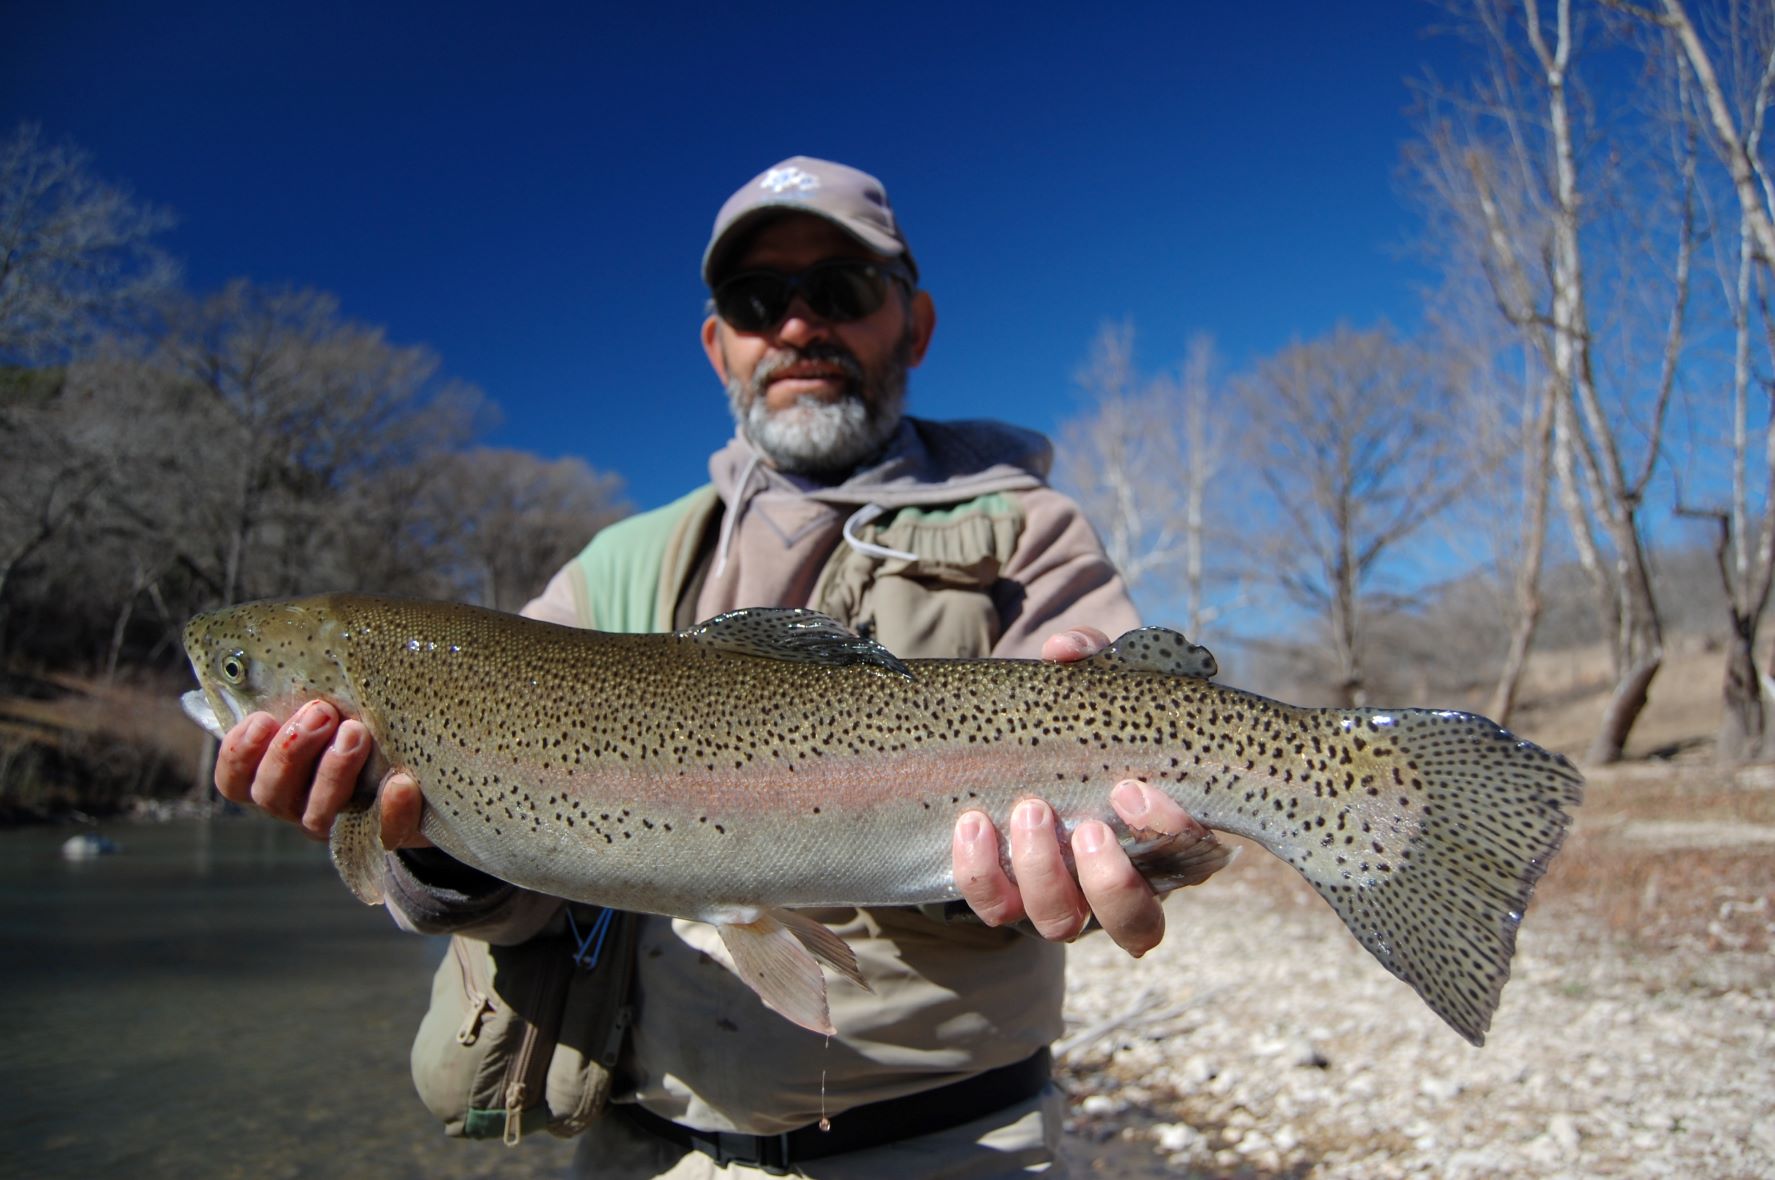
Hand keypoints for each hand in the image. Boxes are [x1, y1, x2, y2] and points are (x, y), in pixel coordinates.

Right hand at [213, 701, 428, 848]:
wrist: (425, 773)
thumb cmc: (362, 722)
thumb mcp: (333, 707)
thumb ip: (310, 695)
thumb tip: (296, 643)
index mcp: (276, 777)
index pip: (235, 781)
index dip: (239, 755)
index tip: (262, 718)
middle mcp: (298, 807)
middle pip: (271, 795)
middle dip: (291, 751)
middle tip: (321, 712)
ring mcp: (338, 825)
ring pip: (316, 816)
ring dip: (332, 772)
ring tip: (355, 732)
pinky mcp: (385, 835)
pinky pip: (383, 833)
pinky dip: (391, 810)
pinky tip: (401, 783)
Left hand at [949, 627, 1215, 956]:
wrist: (1011, 747)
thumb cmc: (1079, 718)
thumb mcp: (1099, 681)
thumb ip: (1093, 657)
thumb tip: (1064, 652)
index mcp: (1164, 834)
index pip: (1191, 860)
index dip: (1170, 835)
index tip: (1132, 788)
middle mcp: (1121, 882)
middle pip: (1135, 924)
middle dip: (1111, 880)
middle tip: (1087, 825)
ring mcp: (1063, 896)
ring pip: (1063, 924)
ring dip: (1044, 873)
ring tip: (1027, 812)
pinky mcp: (1008, 896)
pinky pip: (996, 908)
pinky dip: (982, 872)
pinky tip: (971, 824)